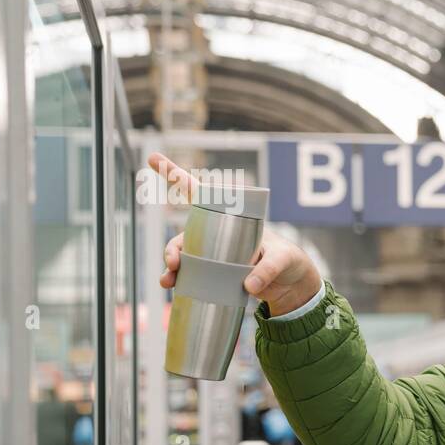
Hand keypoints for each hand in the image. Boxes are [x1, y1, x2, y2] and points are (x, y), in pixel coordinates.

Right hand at [151, 152, 322, 315]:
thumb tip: (248, 285)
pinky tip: (172, 287)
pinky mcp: (217, 276)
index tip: (152, 158)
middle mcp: (218, 235)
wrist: (293, 286)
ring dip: (172, 267)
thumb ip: (269, 269)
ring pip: (185, 258)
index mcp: (231, 218)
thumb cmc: (289, 261)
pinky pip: (192, 277)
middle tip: (173, 262)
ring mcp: (216, 257)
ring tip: (169, 280)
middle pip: (185, 235)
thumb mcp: (283, 259)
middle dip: (172, 247)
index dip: (175, 175)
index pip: (201, 193)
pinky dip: (180, 281)